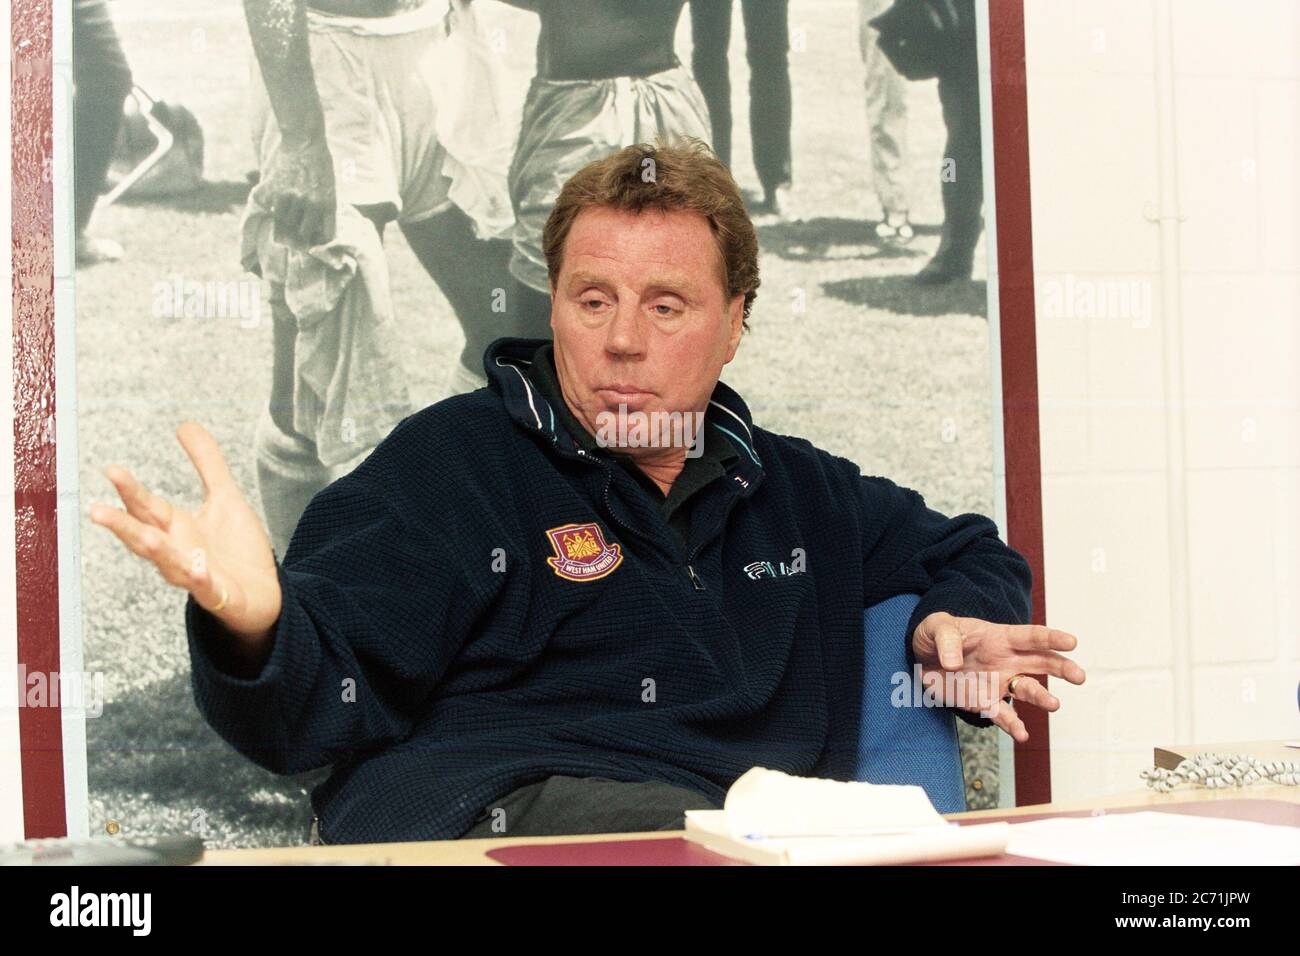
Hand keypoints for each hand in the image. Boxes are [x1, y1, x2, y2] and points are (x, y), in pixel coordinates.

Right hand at [89, 422, 282, 655]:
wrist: (264, 593)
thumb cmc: (236, 549)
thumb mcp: (225, 498)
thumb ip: (206, 463)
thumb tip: (185, 424)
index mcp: (175, 528)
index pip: (146, 506)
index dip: (129, 490)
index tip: (111, 470)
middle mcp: (178, 552)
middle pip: (145, 536)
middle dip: (123, 524)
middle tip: (96, 510)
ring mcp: (196, 576)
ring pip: (169, 564)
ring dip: (154, 550)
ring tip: (142, 535)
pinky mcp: (219, 594)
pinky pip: (206, 588)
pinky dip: (201, 579)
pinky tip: (199, 570)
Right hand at [253, 135, 335, 248]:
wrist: (304, 139)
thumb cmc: (319, 162)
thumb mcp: (329, 186)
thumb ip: (323, 207)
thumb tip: (315, 229)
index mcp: (328, 204)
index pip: (326, 235)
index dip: (319, 240)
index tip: (314, 241)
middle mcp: (311, 205)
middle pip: (303, 234)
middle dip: (299, 236)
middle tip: (295, 235)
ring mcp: (293, 198)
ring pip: (285, 224)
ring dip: (285, 221)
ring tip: (285, 215)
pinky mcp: (275, 191)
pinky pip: (272, 209)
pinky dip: (272, 208)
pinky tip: (276, 201)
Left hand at [911, 612, 1085, 742]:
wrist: (921, 658)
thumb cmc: (936, 635)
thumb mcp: (937, 628)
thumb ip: (946, 641)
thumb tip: (953, 663)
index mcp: (1000, 637)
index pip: (1030, 636)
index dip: (1051, 638)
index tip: (1072, 642)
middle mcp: (1007, 660)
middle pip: (1042, 662)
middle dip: (1062, 668)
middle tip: (1079, 676)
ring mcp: (999, 683)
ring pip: (1028, 690)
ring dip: (1041, 697)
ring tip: (1054, 705)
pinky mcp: (985, 703)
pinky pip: (1003, 715)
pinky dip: (1013, 725)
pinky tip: (1022, 735)